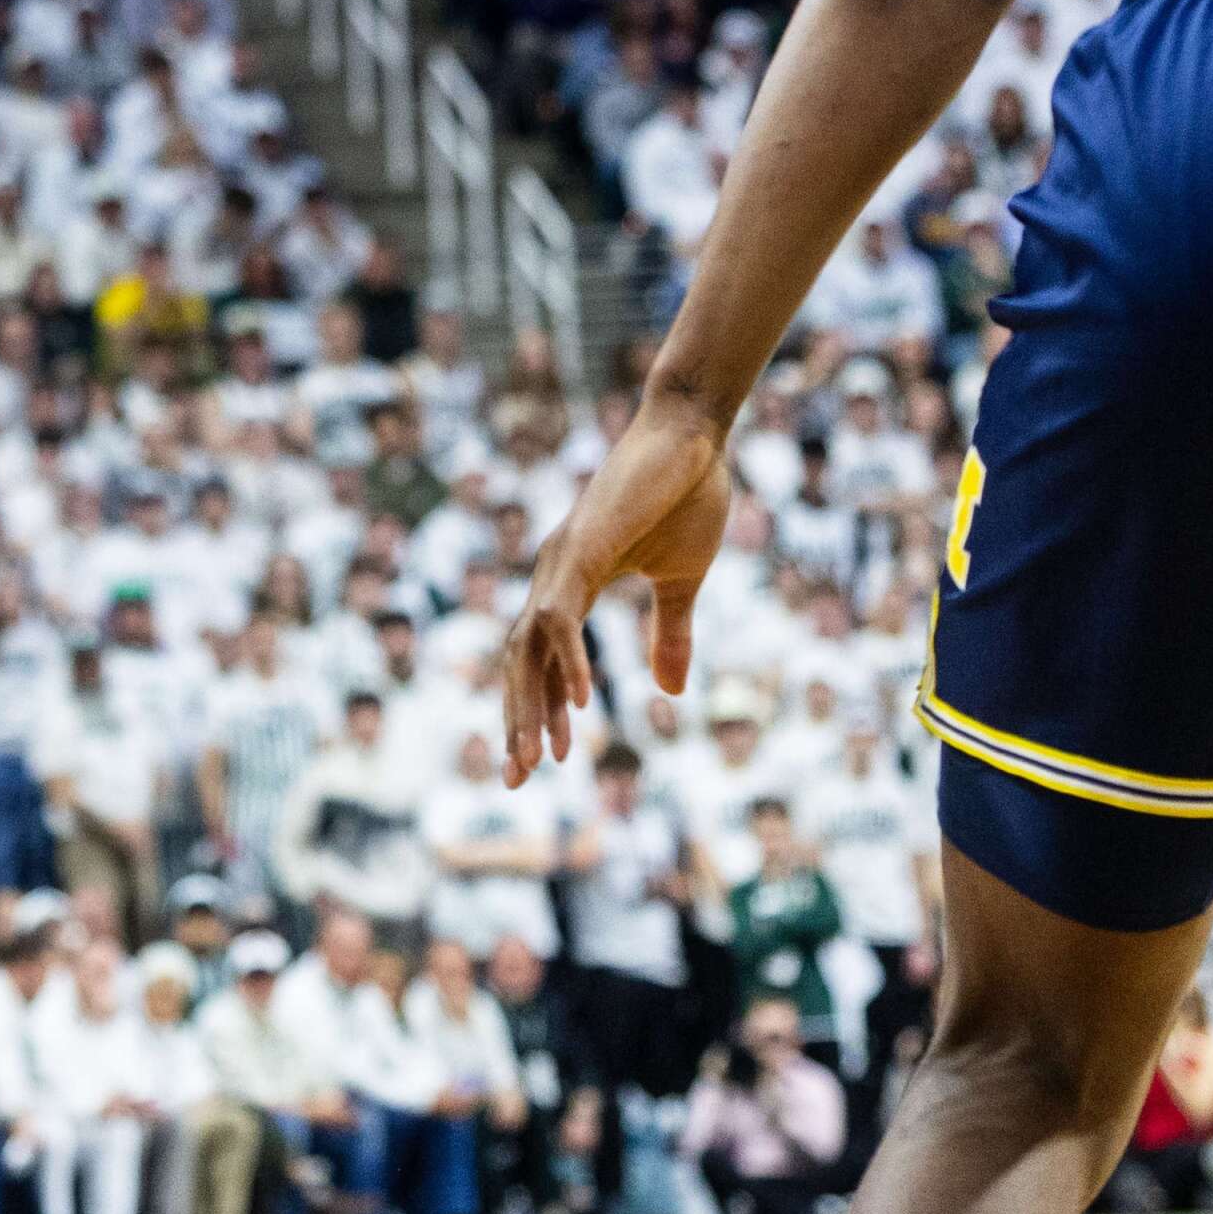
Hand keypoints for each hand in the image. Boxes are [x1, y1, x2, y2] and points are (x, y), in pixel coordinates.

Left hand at [503, 395, 731, 783]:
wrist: (695, 434)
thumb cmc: (687, 495)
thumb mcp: (682, 582)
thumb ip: (669, 634)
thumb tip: (668, 692)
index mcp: (571, 583)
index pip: (540, 660)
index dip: (538, 711)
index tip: (540, 764)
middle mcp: (554, 574)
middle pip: (521, 662)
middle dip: (519, 722)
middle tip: (518, 778)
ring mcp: (562, 560)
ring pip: (529, 647)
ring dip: (535, 705)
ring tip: (542, 758)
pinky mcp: (581, 547)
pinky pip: (561, 617)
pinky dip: (568, 662)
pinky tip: (583, 702)